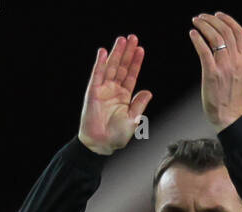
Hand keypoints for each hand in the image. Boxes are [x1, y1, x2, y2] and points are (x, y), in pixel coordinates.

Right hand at [79, 35, 152, 154]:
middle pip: (122, 67)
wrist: (101, 144)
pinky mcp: (93, 92)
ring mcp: (103, 90)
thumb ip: (139, 105)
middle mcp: (114, 91)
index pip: (131, 75)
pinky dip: (100, 63)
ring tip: (122, 40)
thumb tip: (148, 92)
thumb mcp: (133, 120)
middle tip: (133, 38)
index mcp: (124, 97)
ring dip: (116, 53)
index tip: (141, 49)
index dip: (136, 62)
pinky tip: (104, 52)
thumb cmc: (116, 136)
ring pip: (111, 67)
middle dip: (127, 53)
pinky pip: (97, 75)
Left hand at [189, 12, 241, 130]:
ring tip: (196, 21)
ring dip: (204, 26)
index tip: (218, 15)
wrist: (228, 116)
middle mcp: (234, 61)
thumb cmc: (233, 95)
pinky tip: (193, 34)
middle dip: (213, 20)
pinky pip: (205, 52)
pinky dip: (198, 40)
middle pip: (226, 32)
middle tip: (202, 16)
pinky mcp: (211, 74)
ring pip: (215, 38)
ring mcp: (223, 68)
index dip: (228, 20)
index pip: (239, 32)